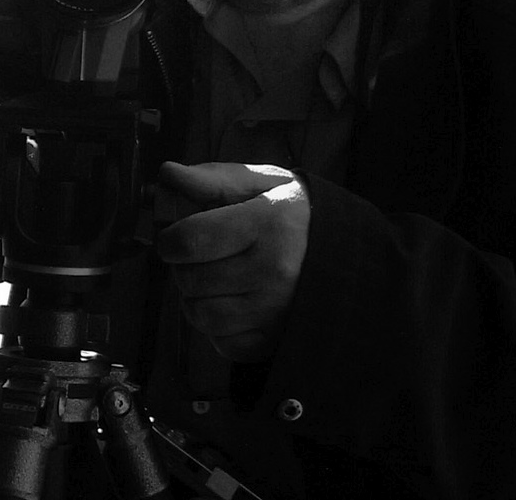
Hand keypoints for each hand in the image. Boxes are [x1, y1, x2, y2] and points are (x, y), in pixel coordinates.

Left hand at [154, 161, 310, 362]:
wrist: (347, 257)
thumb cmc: (294, 216)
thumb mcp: (262, 184)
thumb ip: (214, 179)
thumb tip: (168, 173)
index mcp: (268, 225)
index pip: (191, 240)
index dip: (169, 240)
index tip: (172, 238)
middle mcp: (273, 272)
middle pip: (190, 280)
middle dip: (183, 267)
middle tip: (199, 257)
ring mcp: (274, 312)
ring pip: (200, 315)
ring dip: (195, 298)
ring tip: (214, 280)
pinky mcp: (273, 342)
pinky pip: (220, 342)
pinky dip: (217, 327)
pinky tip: (233, 303)